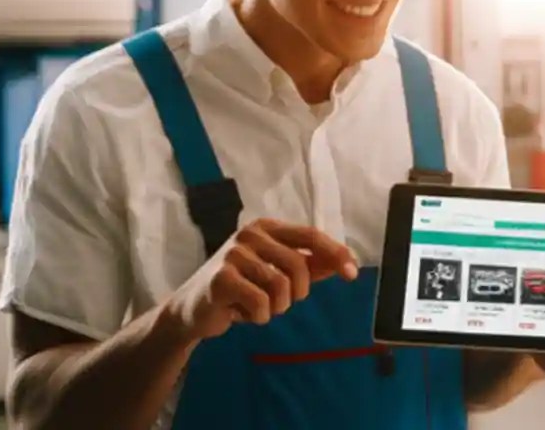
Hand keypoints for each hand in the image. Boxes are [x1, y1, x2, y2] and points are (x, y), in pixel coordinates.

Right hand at [160, 218, 357, 342]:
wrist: (193, 310)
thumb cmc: (240, 288)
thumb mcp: (277, 272)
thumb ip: (310, 265)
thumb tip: (345, 262)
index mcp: (266, 227)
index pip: (310, 235)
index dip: (335, 253)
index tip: (352, 273)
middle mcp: (250, 234)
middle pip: (299, 266)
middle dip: (297, 293)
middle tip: (279, 302)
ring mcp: (233, 254)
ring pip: (281, 288)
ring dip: (275, 308)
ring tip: (256, 306)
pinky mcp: (221, 279)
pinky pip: (261, 304)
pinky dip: (258, 316)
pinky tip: (240, 313)